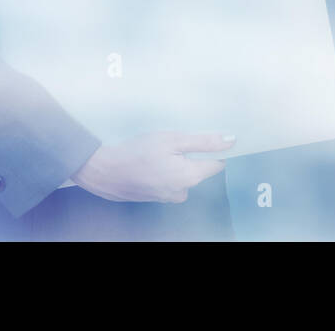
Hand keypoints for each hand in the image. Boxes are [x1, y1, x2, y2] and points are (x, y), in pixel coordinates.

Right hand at [70, 130, 234, 202]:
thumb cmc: (137, 152)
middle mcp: (182, 191)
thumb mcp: (173, 140)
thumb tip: (231, 141)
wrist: (103, 170)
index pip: (216, 163)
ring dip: (177, 163)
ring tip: (160, 150)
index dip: (213, 148)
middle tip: (175, 141)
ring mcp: (167, 197)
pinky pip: (169, 181)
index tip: (203, 137)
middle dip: (192, 155)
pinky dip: (165, 171)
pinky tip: (151, 161)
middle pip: (199, 169)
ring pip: (183, 176)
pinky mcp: (155, 197)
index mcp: (190, 177)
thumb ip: (204, 142)